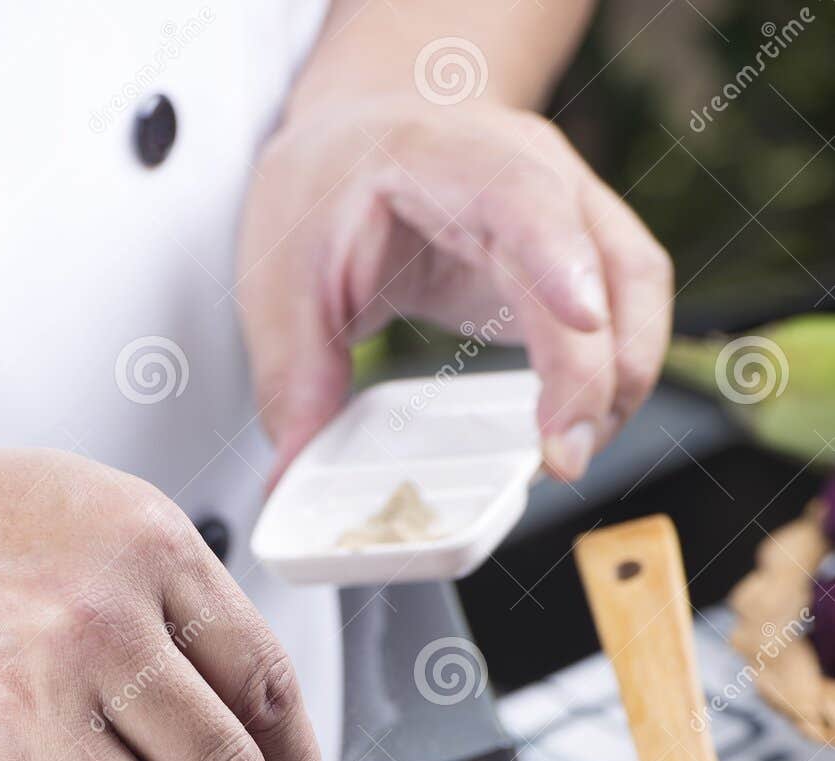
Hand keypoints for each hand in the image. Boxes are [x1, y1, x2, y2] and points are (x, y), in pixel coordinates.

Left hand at [239, 96, 672, 483]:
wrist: (359, 138)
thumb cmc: (328, 187)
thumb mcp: (280, 275)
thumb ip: (294, 374)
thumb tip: (295, 466)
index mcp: (447, 157)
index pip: (522, 198)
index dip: (558, 259)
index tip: (581, 325)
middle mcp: (530, 172)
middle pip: (602, 261)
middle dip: (597, 369)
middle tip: (562, 455)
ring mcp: (567, 210)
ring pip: (637, 288)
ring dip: (623, 380)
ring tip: (571, 452)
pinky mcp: (578, 257)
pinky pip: (627, 312)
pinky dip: (614, 376)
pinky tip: (577, 426)